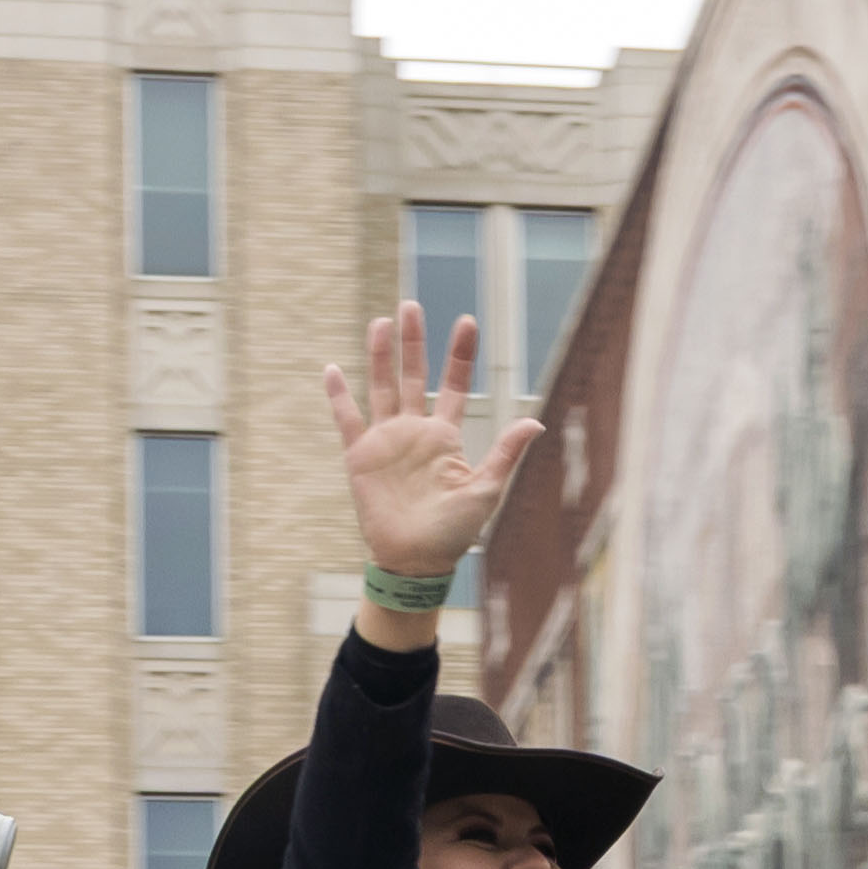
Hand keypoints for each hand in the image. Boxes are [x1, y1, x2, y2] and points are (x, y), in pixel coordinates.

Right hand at [324, 302, 538, 604]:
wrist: (415, 562)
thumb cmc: (454, 533)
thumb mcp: (486, 491)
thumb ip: (505, 454)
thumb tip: (535, 422)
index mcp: (444, 437)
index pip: (452, 385)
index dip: (459, 354)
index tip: (466, 321)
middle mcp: (414, 431)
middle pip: (412, 375)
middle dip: (413, 341)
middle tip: (410, 306)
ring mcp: (386, 441)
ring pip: (381, 388)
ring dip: (379, 356)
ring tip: (380, 323)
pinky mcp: (361, 457)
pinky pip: (347, 420)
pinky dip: (339, 396)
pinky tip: (332, 369)